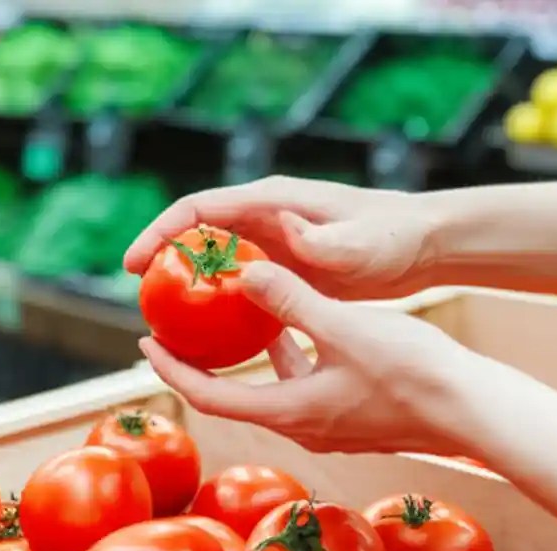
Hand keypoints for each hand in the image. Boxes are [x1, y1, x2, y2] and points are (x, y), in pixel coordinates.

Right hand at [123, 176, 445, 299]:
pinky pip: (239, 287)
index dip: (159, 233)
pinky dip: (221, 308)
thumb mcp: (358, 244)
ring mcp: (272, 244)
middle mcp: (263, 218)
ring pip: (214, 264)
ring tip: (167, 330)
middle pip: (195, 236)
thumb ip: (321, 241)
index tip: (134, 264)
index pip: (197, 210)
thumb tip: (281, 230)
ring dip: (189, 291)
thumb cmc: (393, 237)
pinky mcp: (284, 269)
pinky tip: (216, 343)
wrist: (422, 243)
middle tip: (142, 305)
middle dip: (161, 265)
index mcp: (269, 201)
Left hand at [139, 261, 486, 455]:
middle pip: (234, 396)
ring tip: (233, 321)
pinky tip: (300, 327)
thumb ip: (291, 300)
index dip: (171, 369)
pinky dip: (291, 359)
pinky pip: (305, 387)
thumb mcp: (344, 328)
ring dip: (251, 359)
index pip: (208, 395)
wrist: (473, 411)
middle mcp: (302, 428)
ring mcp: (329, 427)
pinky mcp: (353, 418)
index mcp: (289, 412)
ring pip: (273, 390)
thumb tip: (246, 272)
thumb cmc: (413, 371)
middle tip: (179, 331)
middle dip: (203, 364)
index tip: (145, 342)